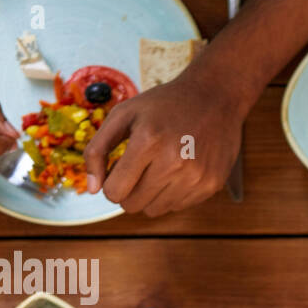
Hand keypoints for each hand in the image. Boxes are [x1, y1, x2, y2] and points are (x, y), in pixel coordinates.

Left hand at [84, 69, 243, 215]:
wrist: (215, 97)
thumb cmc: (164, 105)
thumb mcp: (123, 115)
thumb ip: (98, 149)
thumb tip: (92, 189)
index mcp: (148, 141)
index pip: (114, 192)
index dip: (111, 183)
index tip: (119, 169)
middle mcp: (174, 162)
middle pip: (133, 205)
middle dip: (129, 190)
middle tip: (138, 169)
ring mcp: (196, 176)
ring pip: (155, 210)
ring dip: (150, 194)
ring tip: (159, 168)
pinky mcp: (211, 185)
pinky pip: (178, 206)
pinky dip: (172, 193)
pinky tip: (179, 170)